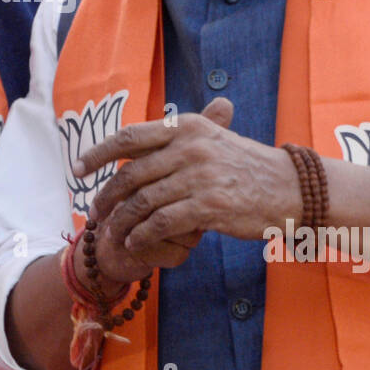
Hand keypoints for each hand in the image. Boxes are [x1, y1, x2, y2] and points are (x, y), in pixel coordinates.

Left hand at [77, 97, 298, 257]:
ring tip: (111, 233)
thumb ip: (177, 139)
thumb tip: (138, 141)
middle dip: (106, 195)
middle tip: (93, 212)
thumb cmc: (249, 165)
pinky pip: (162, 223)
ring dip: (121, 221)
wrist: (291, 188)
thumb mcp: (213, 139)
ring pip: (143, 201)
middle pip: (131, 173)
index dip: (99, 153)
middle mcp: (191, 147)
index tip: (78, 168)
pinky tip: (135, 242)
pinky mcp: (209, 206)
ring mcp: (200, 176)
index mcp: (188, 126)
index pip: (130, 136)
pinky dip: (143, 235)